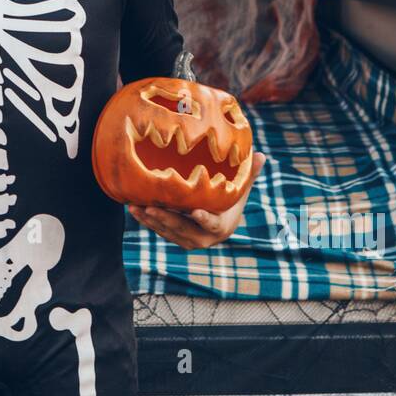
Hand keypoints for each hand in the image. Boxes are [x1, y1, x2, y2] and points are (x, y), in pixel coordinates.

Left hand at [128, 152, 265, 249]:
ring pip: (168, 232)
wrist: (221, 224)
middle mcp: (204, 239)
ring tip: (136, 207)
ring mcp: (188, 241)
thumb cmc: (230, 201)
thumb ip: (249, 174)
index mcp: (222, 227)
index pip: (212, 224)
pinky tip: (133, 209)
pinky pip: (159, 231)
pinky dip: (146, 222)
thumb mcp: (240, 189)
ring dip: (151, 221)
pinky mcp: (174, 238)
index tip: (195, 211)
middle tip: (151, 208)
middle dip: (166, 220)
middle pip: (184, 231)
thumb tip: (262, 155)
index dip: (204, 219)